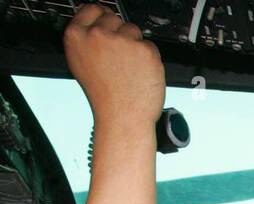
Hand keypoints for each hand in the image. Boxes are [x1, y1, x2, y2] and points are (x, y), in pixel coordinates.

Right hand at [64, 4, 163, 126]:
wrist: (122, 116)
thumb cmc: (104, 96)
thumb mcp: (80, 62)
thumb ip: (85, 40)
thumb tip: (93, 24)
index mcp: (77, 36)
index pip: (92, 9)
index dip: (102, 16)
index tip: (108, 25)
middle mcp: (98, 35)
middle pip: (115, 18)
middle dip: (119, 34)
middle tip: (119, 59)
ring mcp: (122, 41)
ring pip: (133, 31)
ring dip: (135, 46)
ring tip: (129, 68)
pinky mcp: (143, 49)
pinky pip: (150, 45)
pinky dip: (149, 58)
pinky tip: (140, 73)